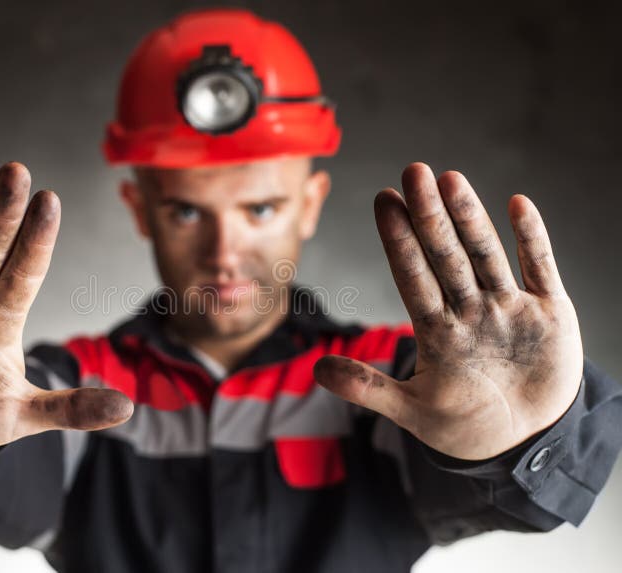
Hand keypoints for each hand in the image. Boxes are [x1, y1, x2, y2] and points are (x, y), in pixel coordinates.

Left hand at [314, 163, 582, 459]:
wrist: (523, 443)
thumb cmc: (465, 425)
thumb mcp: (411, 410)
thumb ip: (367, 387)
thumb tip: (316, 370)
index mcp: (437, 330)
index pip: (412, 276)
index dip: (398, 240)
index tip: (382, 201)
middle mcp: (470, 310)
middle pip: (445, 255)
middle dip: (429, 215)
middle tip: (412, 172)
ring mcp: (508, 309)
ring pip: (486, 255)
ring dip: (470, 219)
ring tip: (451, 179)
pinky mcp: (549, 315)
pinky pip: (540, 270)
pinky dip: (532, 240)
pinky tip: (517, 205)